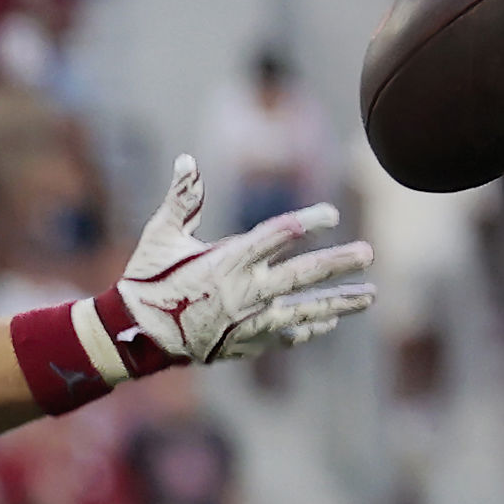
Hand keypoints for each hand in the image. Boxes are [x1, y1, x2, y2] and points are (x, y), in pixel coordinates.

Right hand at [112, 156, 376, 363]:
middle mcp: (244, 292)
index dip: (307, 222)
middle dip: (338, 263)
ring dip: (339, 302)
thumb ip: (181, 200)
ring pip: (304, 310)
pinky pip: (285, 335)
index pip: (277, 235)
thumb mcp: (160, 236)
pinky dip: (307, 329)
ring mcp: (248, 322)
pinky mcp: (245, 344)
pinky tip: (327, 322)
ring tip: (370, 295)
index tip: (331, 215)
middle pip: (302, 274)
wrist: (134, 337)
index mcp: (226, 261)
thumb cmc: (147, 281)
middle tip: (368, 253)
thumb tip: (185, 160)